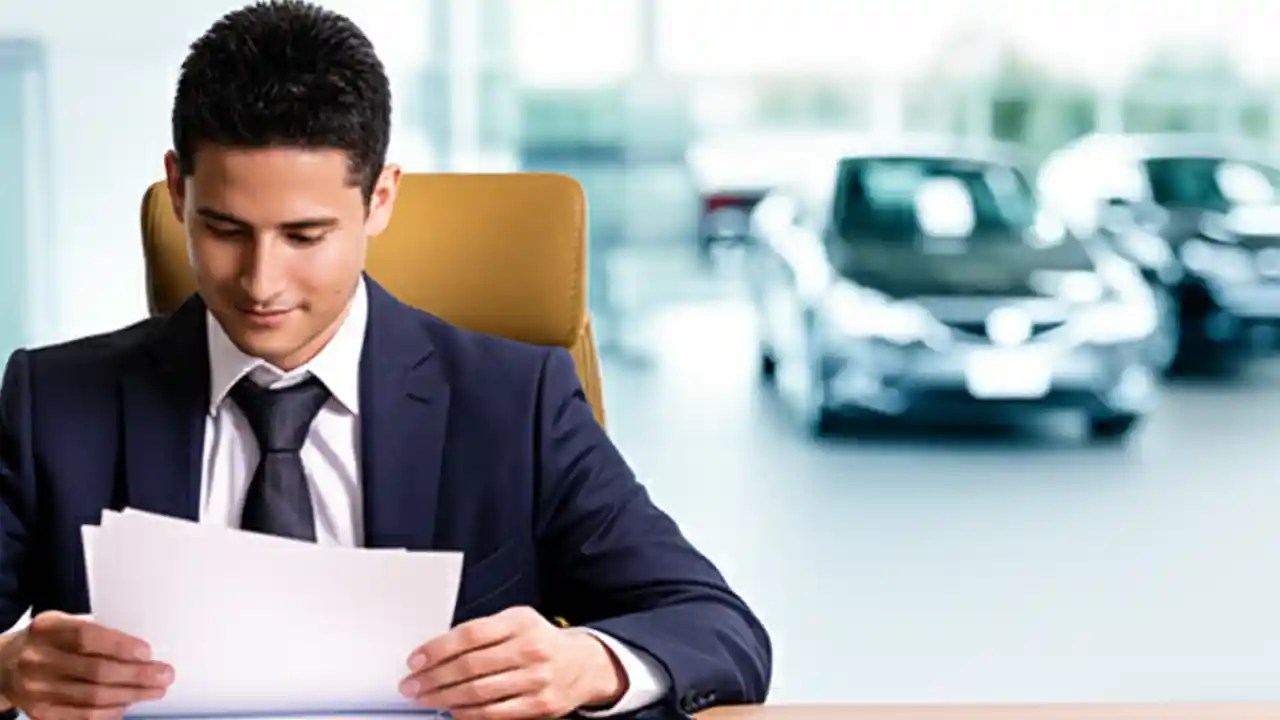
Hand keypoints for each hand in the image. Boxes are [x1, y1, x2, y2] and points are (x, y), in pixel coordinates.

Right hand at [0, 611, 174, 719]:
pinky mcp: (39, 712)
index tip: (147, 652)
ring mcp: (36, 689)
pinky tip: (128, 704)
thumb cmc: (48, 641)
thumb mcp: (64, 624)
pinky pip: (82, 716)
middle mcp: (37, 659)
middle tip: (164, 674)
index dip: (120, 646)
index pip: (87, 637)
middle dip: (137, 675)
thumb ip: (96, 631)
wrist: (4, 665)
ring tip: (155, 690)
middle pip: (95, 671)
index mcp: (47, 628)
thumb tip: (141, 649)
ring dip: (131, 695)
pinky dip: (110, 712)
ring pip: (92, 697)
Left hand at [401, 606, 626, 719]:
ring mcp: (536, 680)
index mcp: (520, 622)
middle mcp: (530, 649)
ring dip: (443, 698)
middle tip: (411, 685)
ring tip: (425, 698)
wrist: (582, 665)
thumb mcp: (517, 622)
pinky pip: (494, 714)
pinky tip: (452, 710)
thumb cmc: (539, 641)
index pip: (470, 634)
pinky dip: (467, 714)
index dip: (437, 649)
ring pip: (478, 693)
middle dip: (433, 678)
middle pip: (470, 666)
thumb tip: (436, 652)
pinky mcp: (539, 706)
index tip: (415, 660)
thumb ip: (483, 633)